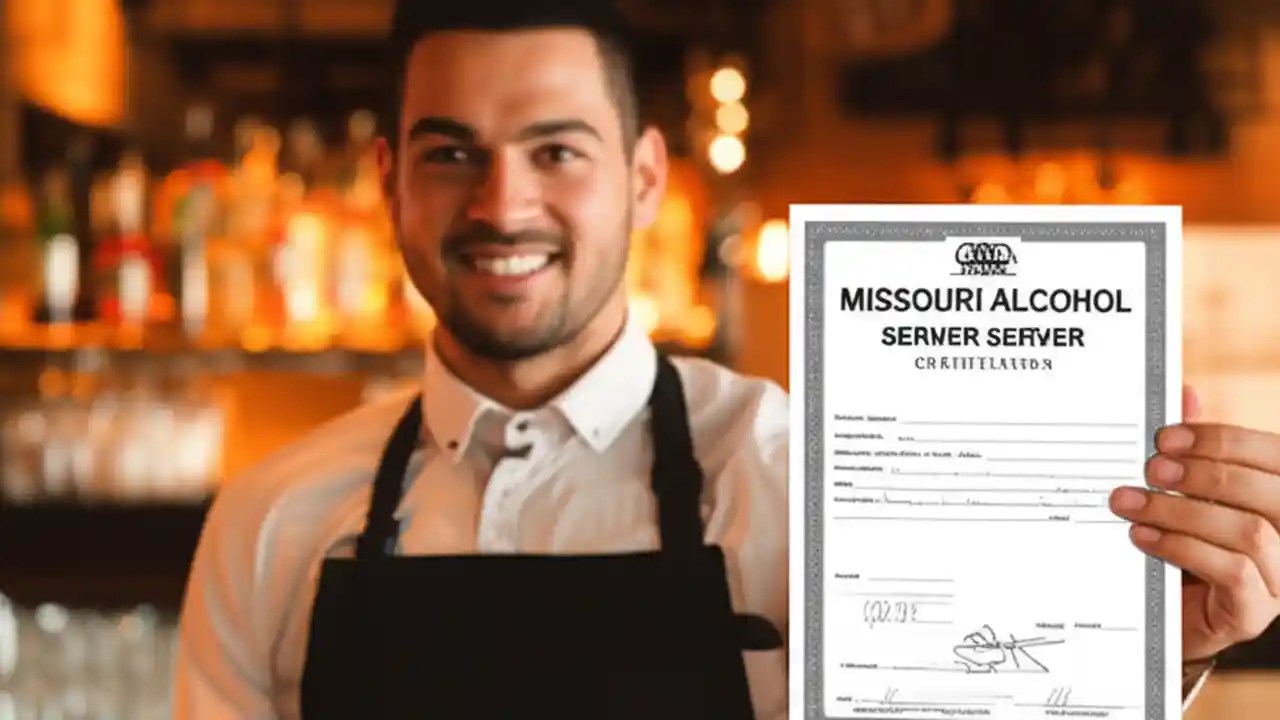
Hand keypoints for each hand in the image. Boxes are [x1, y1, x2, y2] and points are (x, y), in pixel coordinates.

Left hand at [1109, 385, 1279, 660]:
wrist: (1162, 614)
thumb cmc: (1179, 543)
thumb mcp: (1183, 493)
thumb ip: (1190, 450)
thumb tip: (1183, 393)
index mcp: (1279, 496)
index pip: (1275, 456)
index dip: (1223, 441)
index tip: (1165, 437)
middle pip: (1268, 491)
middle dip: (1203, 473)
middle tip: (1150, 469)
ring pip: (1249, 533)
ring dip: (1181, 511)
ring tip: (1130, 503)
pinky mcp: (1254, 613)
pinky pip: (1233, 574)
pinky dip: (1182, 548)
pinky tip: (1143, 537)